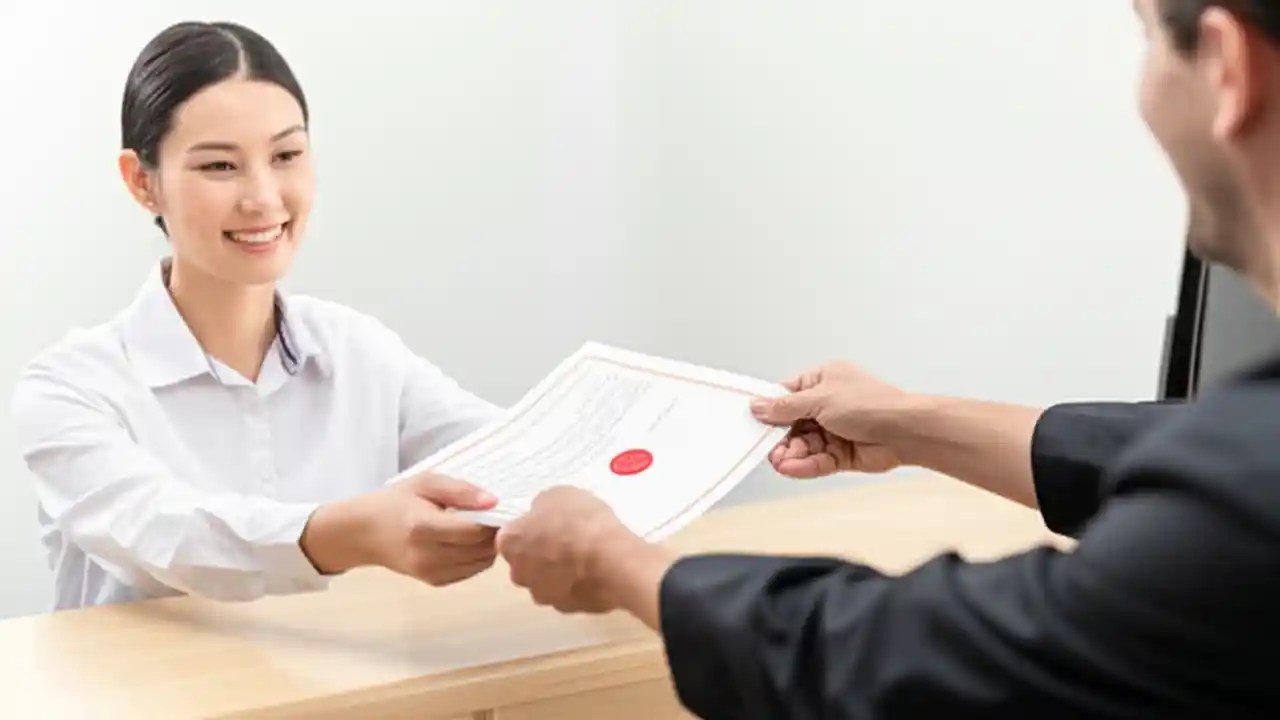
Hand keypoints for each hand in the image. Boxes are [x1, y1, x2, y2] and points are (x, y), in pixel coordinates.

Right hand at [302, 473, 499, 586]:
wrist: (364, 533)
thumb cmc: (395, 502)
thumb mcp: (425, 483)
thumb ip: (460, 490)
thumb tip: (493, 501)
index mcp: (423, 527)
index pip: (474, 530)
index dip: (493, 518)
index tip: (498, 506)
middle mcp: (427, 556)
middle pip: (481, 549)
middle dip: (494, 533)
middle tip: (492, 515)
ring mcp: (431, 573)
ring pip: (481, 564)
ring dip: (489, 546)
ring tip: (478, 527)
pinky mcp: (435, 582)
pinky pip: (471, 571)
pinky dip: (477, 557)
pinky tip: (467, 541)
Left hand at [497, 487, 653, 613]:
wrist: (613, 559)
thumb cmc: (581, 522)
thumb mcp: (559, 495)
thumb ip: (542, 508)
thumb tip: (541, 516)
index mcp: (509, 543)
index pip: (510, 536)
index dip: (529, 529)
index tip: (548, 523)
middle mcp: (519, 574)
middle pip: (525, 562)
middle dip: (541, 553)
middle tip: (567, 538)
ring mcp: (543, 596)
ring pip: (547, 581)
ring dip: (560, 571)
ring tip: (587, 556)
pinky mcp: (568, 609)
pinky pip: (570, 594)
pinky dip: (579, 585)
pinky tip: (597, 571)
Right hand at [751, 362, 916, 477]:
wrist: (905, 431)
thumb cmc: (871, 404)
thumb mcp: (820, 399)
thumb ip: (786, 406)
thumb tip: (758, 406)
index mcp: (823, 380)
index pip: (787, 394)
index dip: (771, 409)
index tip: (754, 422)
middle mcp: (828, 404)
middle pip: (793, 424)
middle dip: (781, 438)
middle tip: (768, 449)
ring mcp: (835, 430)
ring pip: (804, 445)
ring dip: (791, 455)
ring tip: (780, 462)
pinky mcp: (842, 453)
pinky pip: (817, 460)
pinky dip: (804, 465)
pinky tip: (792, 468)